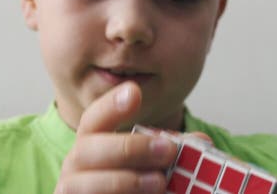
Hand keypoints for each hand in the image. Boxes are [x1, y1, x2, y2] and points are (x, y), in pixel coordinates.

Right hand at [55, 81, 177, 193]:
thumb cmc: (130, 182)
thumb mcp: (151, 162)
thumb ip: (170, 149)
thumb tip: (203, 141)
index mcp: (91, 143)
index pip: (94, 118)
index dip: (111, 105)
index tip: (134, 92)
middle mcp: (76, 165)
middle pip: (89, 149)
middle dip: (129, 148)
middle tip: (167, 149)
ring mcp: (73, 190)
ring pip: (87, 184)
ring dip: (124, 181)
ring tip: (158, 182)